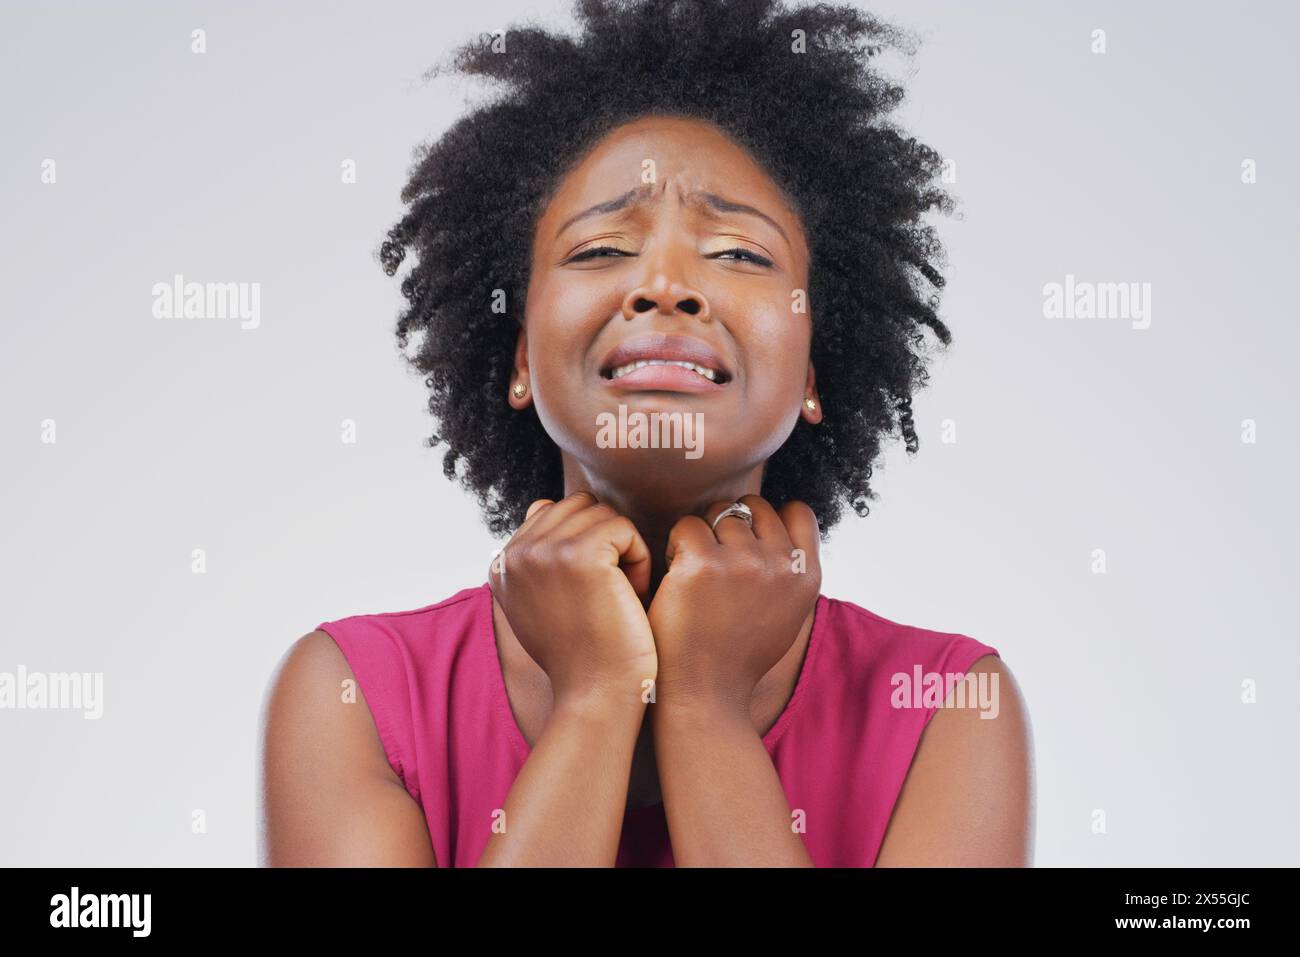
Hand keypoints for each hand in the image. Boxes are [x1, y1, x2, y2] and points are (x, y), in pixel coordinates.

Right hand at [488, 491, 656, 708]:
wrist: (596, 693)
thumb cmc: (582, 653)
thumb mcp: (541, 602)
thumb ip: (536, 557)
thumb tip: (542, 505)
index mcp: (502, 564)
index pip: (551, 512)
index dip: (584, 546)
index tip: (586, 594)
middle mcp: (515, 554)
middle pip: (579, 507)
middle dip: (604, 542)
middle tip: (609, 592)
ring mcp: (543, 552)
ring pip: (602, 516)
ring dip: (623, 552)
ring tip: (618, 597)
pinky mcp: (579, 554)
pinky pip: (624, 528)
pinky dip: (639, 559)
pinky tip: (631, 595)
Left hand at [647, 495, 821, 713]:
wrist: (705, 693)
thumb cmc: (738, 654)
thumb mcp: (787, 613)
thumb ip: (789, 570)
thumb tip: (778, 527)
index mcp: (807, 576)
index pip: (798, 511)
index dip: (770, 520)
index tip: (749, 542)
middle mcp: (781, 564)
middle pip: (754, 507)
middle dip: (731, 524)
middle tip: (715, 560)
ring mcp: (744, 562)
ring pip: (719, 513)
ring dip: (702, 535)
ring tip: (696, 572)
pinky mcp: (703, 564)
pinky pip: (688, 525)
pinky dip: (677, 544)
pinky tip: (676, 573)